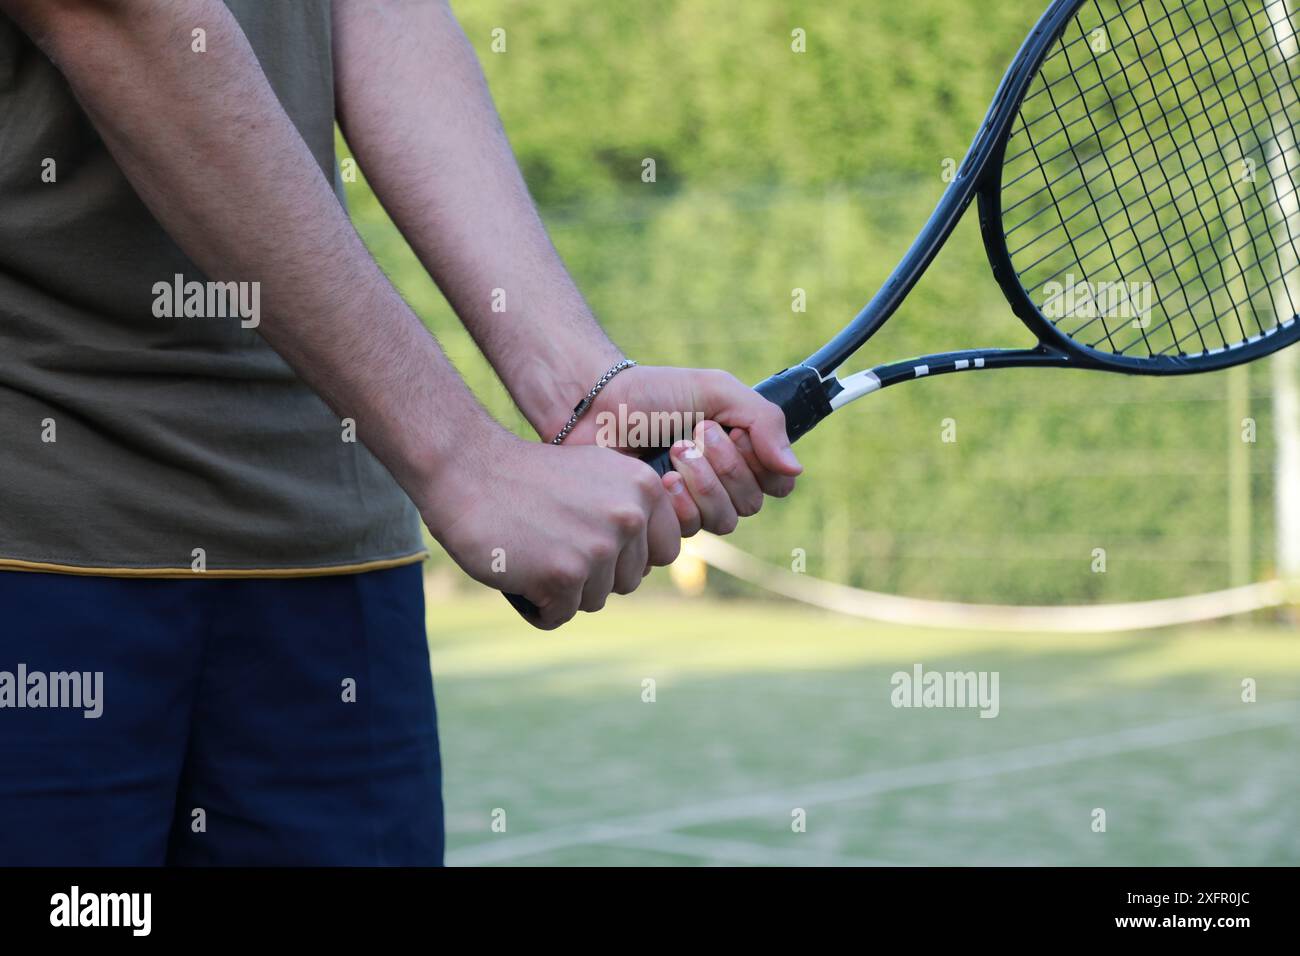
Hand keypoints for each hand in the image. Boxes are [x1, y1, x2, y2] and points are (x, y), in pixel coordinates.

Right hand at [420, 426, 679, 629]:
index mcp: (644, 488)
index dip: (626, 555)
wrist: (468, 470)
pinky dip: (535, 605)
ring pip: (594, 600)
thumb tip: (660, 559)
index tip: (592, 537)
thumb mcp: (598, 475)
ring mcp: (598, 547)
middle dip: (591, 573)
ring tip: (534, 552)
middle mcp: (629, 517)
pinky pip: (558, 616)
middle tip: (552, 540)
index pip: (665, 552)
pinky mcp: (564, 575)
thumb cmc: (529, 478)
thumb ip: (632, 509)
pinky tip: (518, 571)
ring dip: (562, 589)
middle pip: (627, 581)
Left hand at [562, 366, 802, 535]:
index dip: (761, 465)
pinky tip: (659, 480)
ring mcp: (689, 506)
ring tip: (674, 452)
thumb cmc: (653, 394)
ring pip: (722, 522)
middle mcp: (719, 484)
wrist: (595, 407)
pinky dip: (678, 504)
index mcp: (738, 453)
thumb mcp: (716, 391)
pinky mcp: (660, 524)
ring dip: (703, 485)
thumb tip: (795, 470)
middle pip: (750, 504)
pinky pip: (687, 533)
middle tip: (695, 434)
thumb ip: (763, 421)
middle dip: (725, 468)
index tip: (736, 433)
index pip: (776, 482)